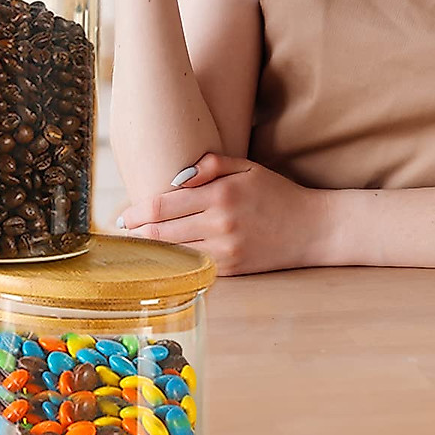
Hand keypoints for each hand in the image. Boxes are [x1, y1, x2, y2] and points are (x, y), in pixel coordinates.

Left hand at [116, 152, 331, 274]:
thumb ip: (210, 165)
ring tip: (134, 243)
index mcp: (220, 195)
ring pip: (173, 252)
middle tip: (120, 231)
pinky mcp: (231, 270)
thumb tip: (175, 176)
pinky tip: (163, 257)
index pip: (161, 205)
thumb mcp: (246, 168)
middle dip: (136, 232)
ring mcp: (225, 250)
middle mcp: (219, 224)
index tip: (122, 214)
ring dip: (150, 249)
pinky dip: (175, 262)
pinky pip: (193, 266)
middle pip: (160, 232)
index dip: (136, 212)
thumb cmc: (276, 193)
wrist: (314, 229)